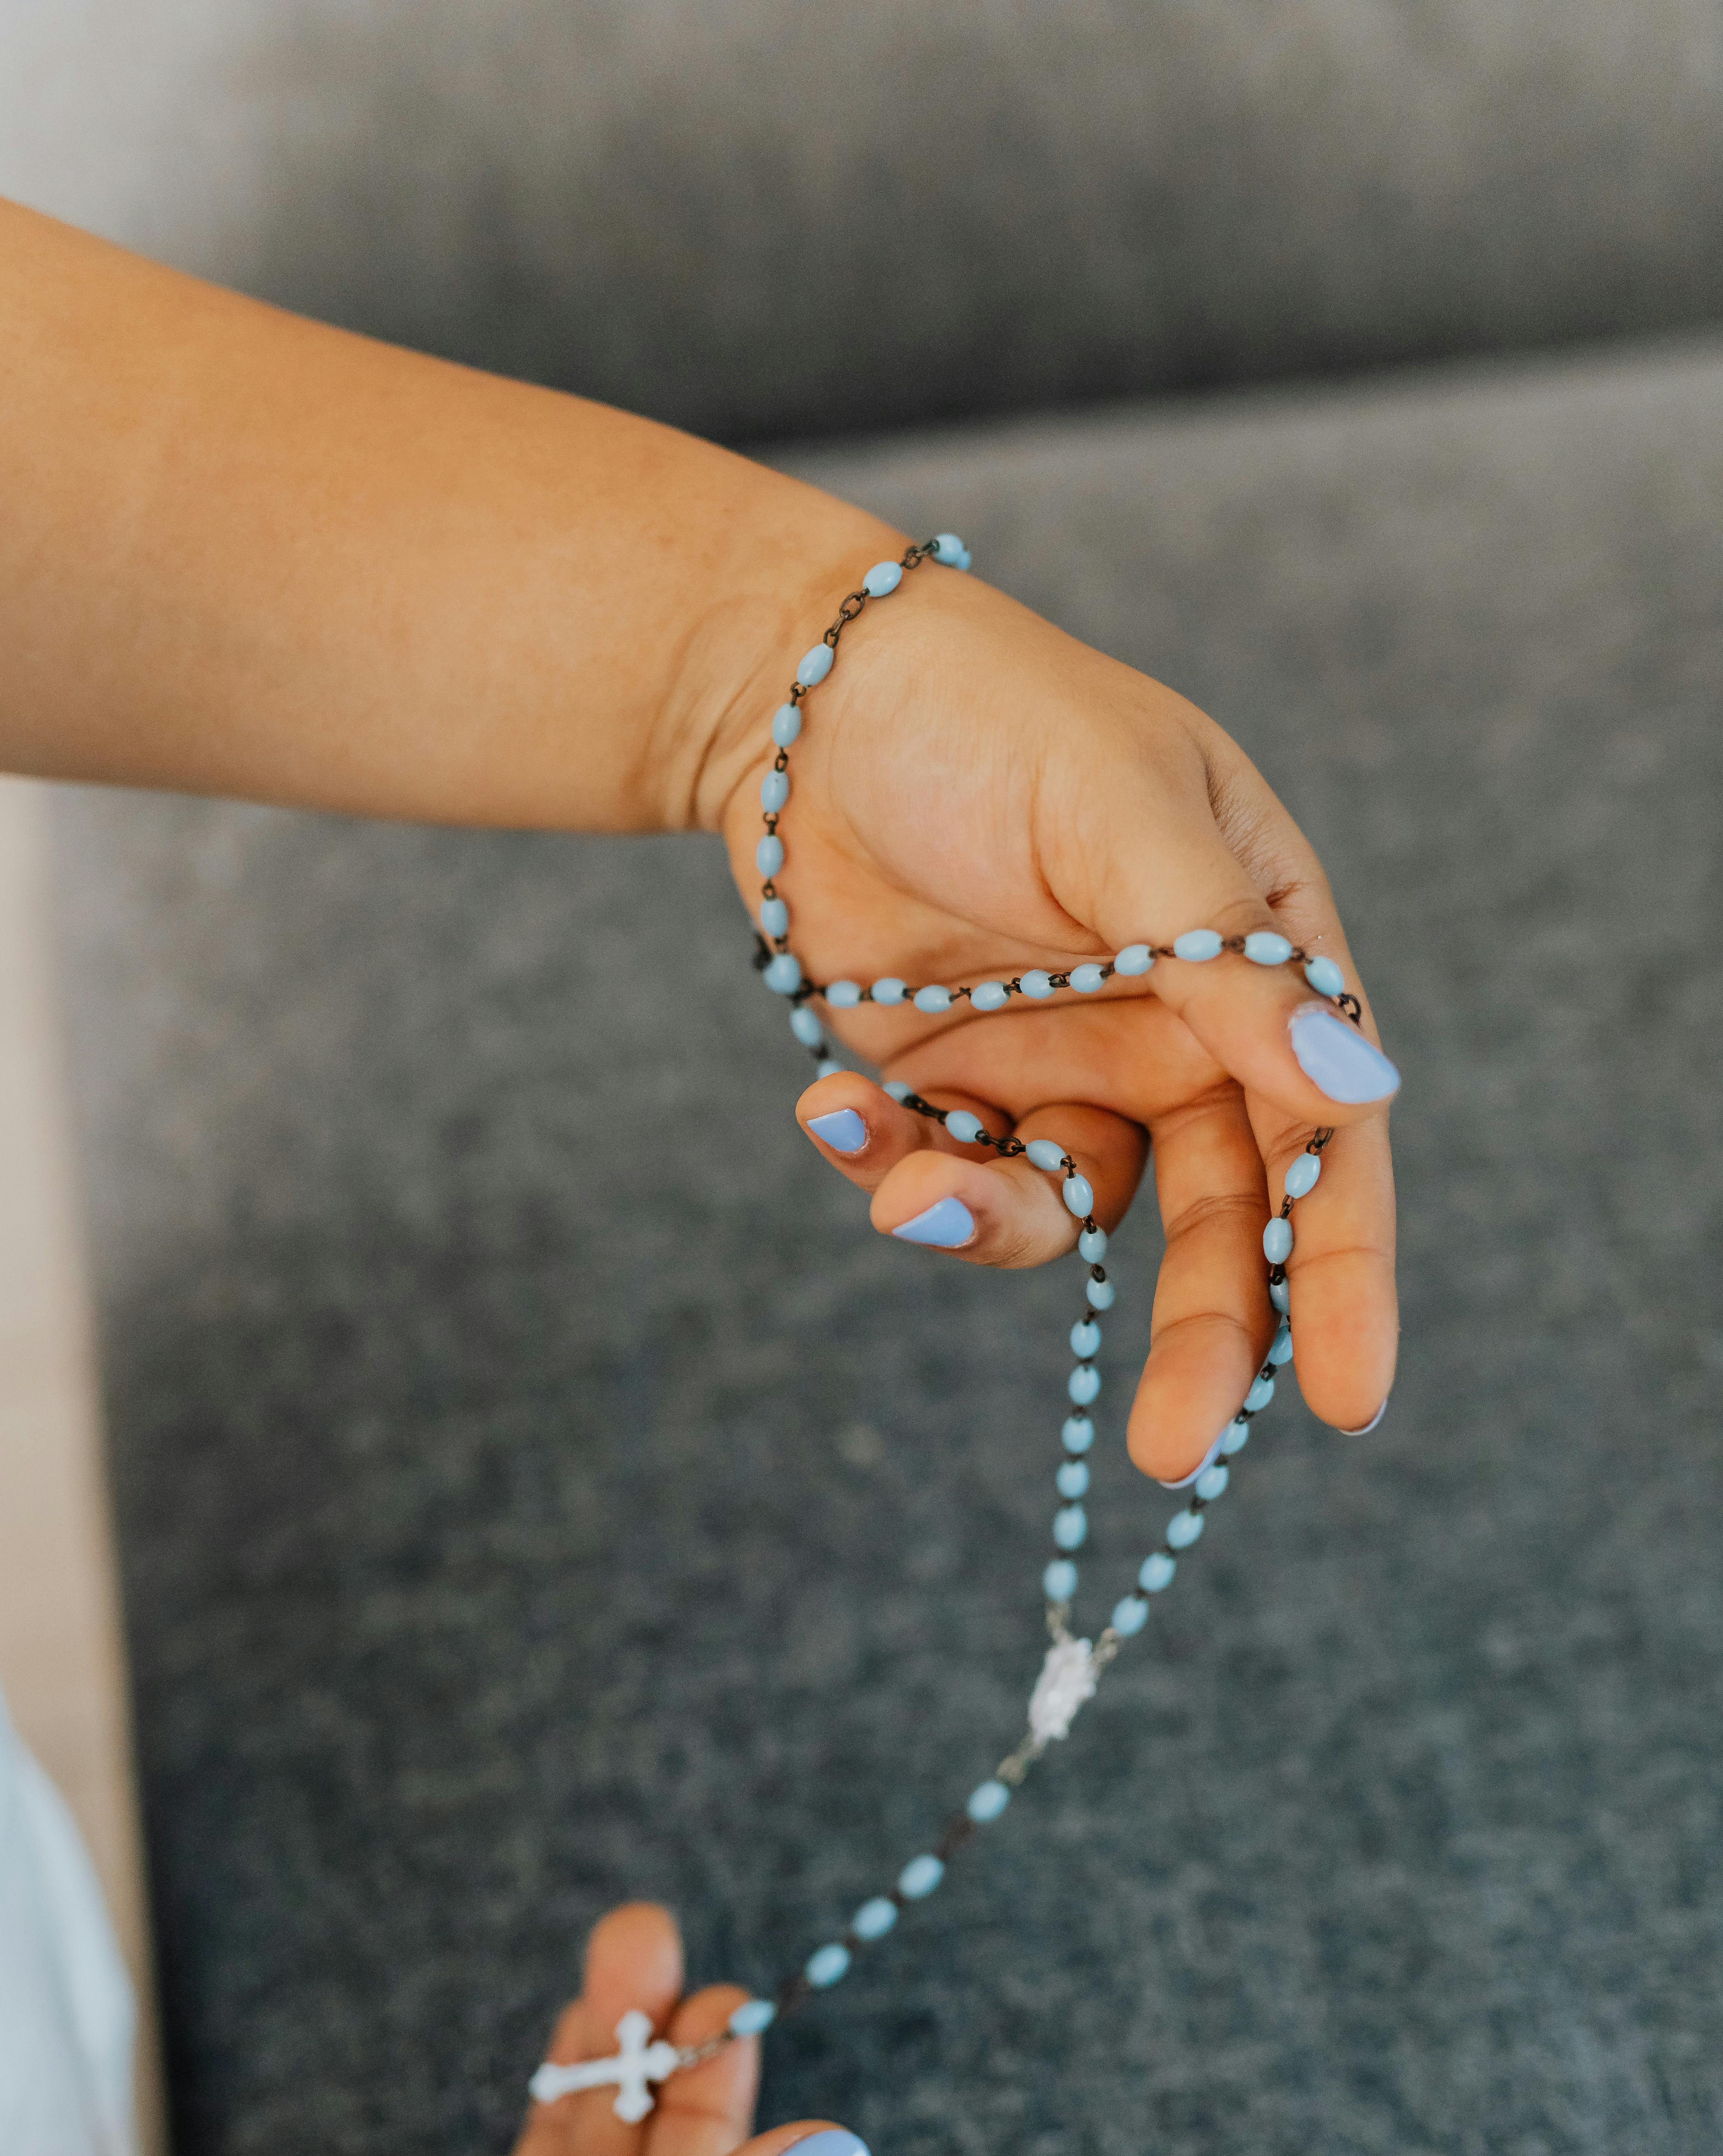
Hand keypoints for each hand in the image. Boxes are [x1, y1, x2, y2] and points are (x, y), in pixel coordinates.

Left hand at [712, 564, 1397, 1482]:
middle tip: (1173, 1450)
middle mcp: (1178, 1032)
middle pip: (1217, 1222)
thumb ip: (1229, 960)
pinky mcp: (955, 1087)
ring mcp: (1064, 1065)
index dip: (1344, 1273)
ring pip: (1066, 1216)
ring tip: (911, 1191)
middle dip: (1202, 1338)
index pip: (1328, 1135)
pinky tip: (829, 1110)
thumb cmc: (996, 714)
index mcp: (1263, 958)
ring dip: (991, 1229)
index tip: (1349, 1400)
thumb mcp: (1123, 815)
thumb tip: (1358, 1088)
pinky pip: (944, 1175)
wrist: (808, 694)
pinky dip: (890, 1169)